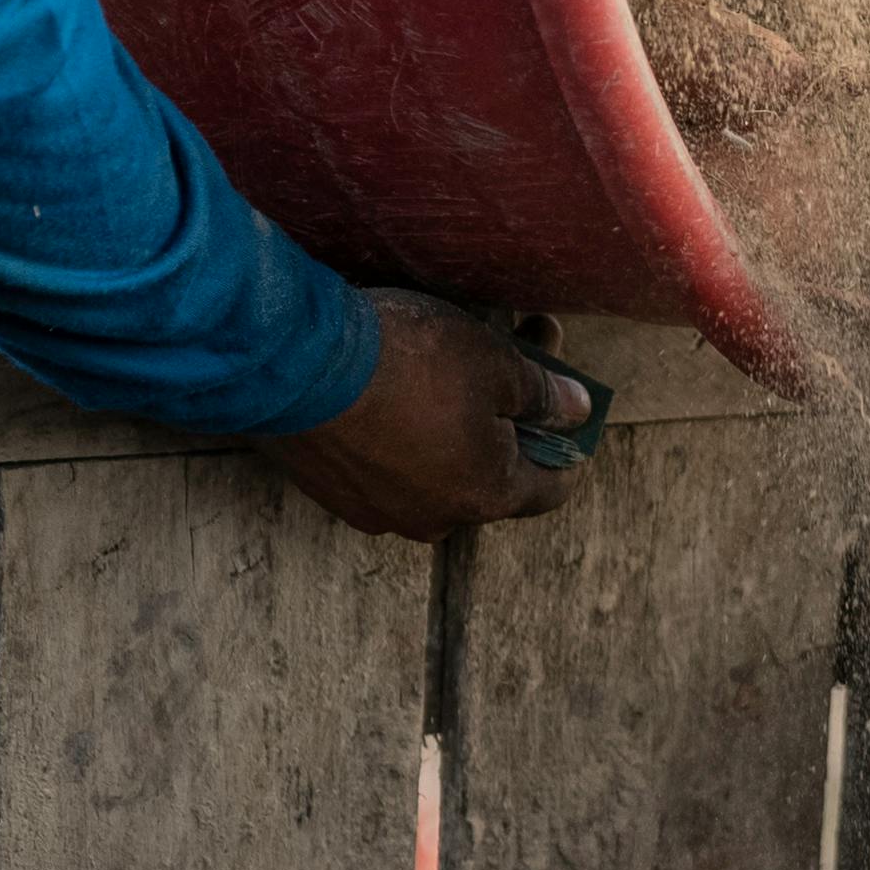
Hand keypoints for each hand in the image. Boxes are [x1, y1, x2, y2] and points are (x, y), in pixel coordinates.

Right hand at [259, 289, 593, 540]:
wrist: (292, 361)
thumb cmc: (406, 361)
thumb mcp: (494, 364)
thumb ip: (544, 395)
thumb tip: (577, 411)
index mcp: (485, 496)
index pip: (551, 489)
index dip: (568, 446)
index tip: (569, 408)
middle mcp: (432, 518)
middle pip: (491, 472)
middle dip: (510, 415)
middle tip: (515, 350)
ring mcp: (376, 509)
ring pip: (435, 467)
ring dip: (452, 423)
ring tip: (450, 359)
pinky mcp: (330, 489)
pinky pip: (384, 464)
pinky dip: (400, 431)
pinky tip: (393, 384)